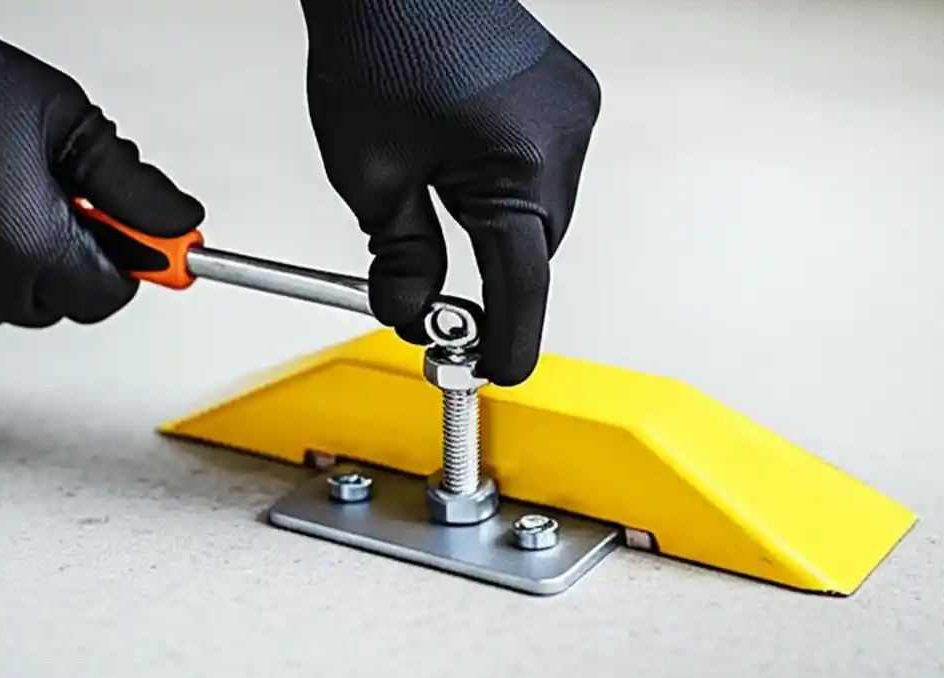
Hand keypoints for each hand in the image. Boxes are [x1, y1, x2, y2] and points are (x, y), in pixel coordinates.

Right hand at [0, 0, 201, 326]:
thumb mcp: (67, 123)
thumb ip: (132, 186)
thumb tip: (180, 224)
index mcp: (32, 246)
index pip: (110, 296)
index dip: (124, 261)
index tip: (124, 234)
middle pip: (62, 305)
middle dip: (71, 262)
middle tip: (51, 201)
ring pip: (9, 306)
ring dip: (19, 267)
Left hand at [301, 0, 600, 384]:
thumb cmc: (380, 40)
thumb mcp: (371, 171)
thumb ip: (400, 254)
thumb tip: (410, 309)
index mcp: (520, 160)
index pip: (521, 281)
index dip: (507, 337)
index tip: (496, 371)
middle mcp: (562, 136)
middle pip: (533, 251)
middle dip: (489, 280)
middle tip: (434, 305)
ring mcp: (572, 113)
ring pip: (542, 214)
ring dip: (498, 232)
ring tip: (436, 207)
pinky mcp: (567, 97)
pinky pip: (546, 171)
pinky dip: (509, 191)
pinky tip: (465, 173)